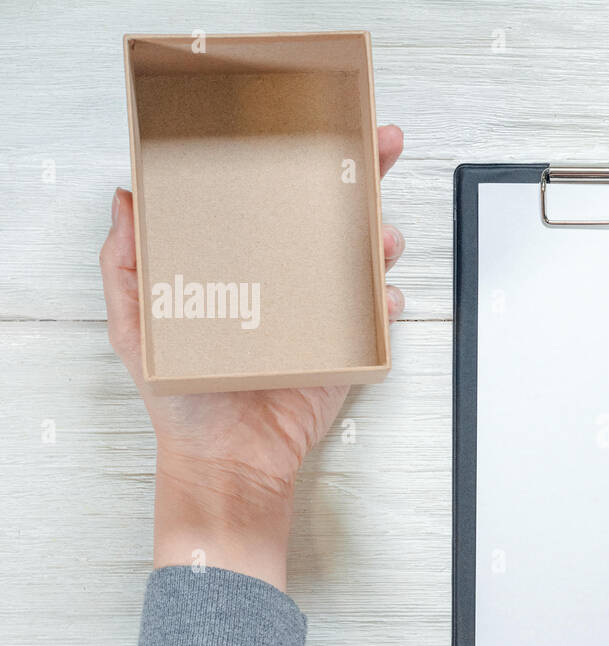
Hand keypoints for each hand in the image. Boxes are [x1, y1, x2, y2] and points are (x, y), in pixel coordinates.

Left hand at [99, 125, 406, 590]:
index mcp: (235, 266)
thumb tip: (127, 200)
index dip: (285, 160)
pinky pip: (375, 314)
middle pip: (324, 213)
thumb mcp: (135, 324)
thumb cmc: (182, 401)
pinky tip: (382, 293)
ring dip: (378, 235)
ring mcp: (317, 312)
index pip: (263, 199)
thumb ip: (126, 264)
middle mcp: (280, 281)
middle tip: (376, 141)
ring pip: (359, 256)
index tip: (302, 124)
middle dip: (356, 172)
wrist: (229, 461)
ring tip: (381, 231)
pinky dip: (385, 299)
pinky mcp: (345, 346)